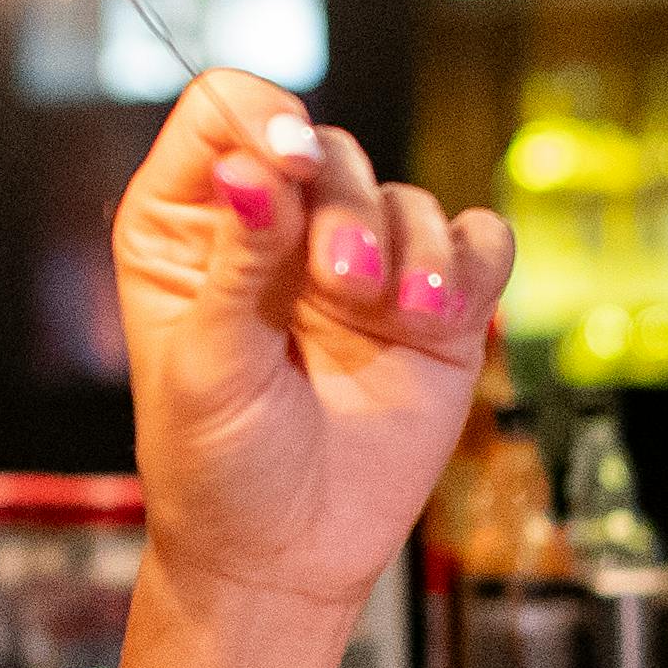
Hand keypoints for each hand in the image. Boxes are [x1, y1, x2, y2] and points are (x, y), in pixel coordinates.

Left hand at [105, 72, 515, 621]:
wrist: (284, 556)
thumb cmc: (215, 463)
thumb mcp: (206, 362)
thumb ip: (237, 258)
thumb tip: (252, 166)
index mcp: (192, 223)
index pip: (224, 111)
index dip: (261, 116)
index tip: (289, 163)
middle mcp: (278, 229)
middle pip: (326, 147)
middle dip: (344, 207)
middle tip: (341, 284)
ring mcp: (360, 263)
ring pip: (401, 194)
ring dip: (407, 247)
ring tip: (395, 317)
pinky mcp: (434, 305)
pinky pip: (475, 239)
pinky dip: (468, 264)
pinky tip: (439, 317)